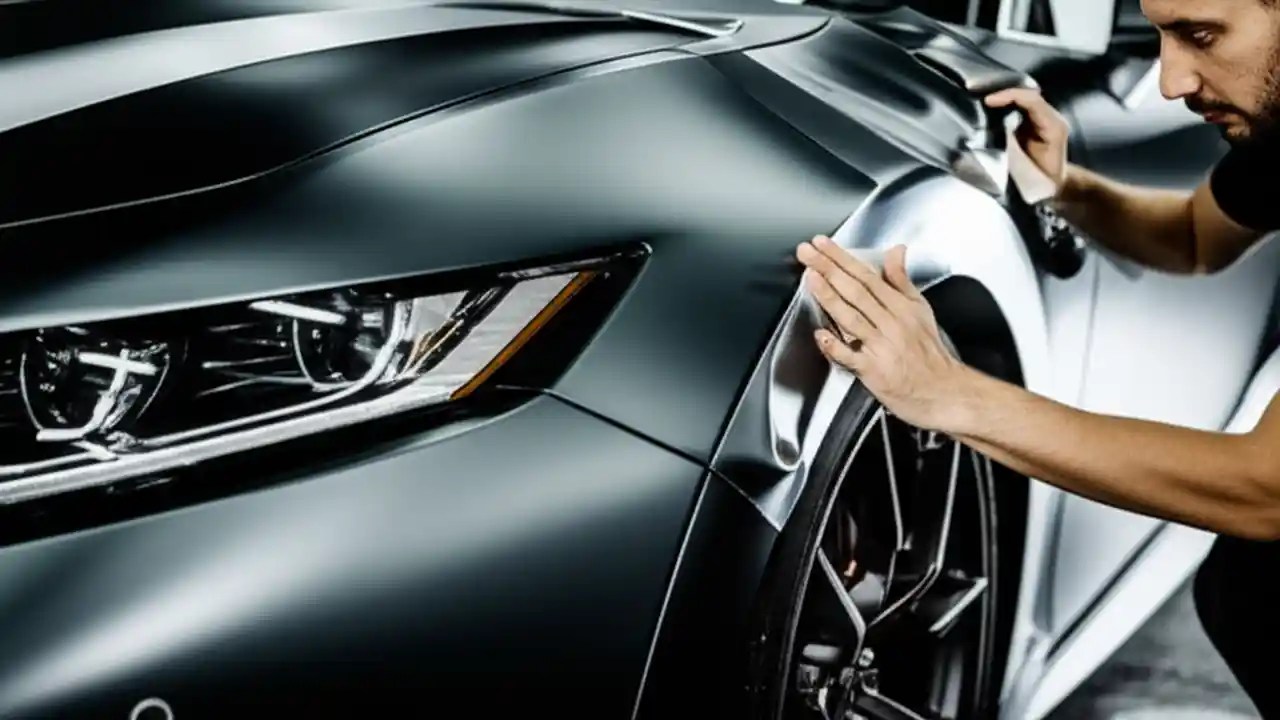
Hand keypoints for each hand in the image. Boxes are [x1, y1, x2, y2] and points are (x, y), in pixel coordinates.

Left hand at [795, 236, 970, 431]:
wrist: (943, 391)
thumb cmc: (929, 353)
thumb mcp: (921, 310)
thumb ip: (901, 280)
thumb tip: (895, 251)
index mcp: (900, 307)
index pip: (866, 276)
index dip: (842, 258)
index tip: (822, 244)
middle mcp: (890, 323)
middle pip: (856, 291)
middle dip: (829, 269)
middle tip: (807, 252)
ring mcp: (881, 347)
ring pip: (851, 318)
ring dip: (829, 297)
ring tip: (811, 278)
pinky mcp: (874, 371)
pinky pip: (851, 357)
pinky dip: (835, 346)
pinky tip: (820, 335)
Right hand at [984, 87, 1068, 194]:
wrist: (1052, 188)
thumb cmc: (1038, 182)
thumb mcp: (1023, 164)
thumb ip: (1011, 147)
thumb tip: (987, 133)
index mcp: (1053, 127)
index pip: (1032, 101)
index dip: (1009, 96)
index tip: (988, 101)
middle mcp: (1052, 118)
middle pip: (1028, 93)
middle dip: (1004, 91)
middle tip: (980, 93)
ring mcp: (1046, 118)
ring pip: (1024, 96)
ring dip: (1004, 95)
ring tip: (982, 97)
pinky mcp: (1037, 121)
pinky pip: (1022, 105)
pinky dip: (1006, 103)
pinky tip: (991, 105)